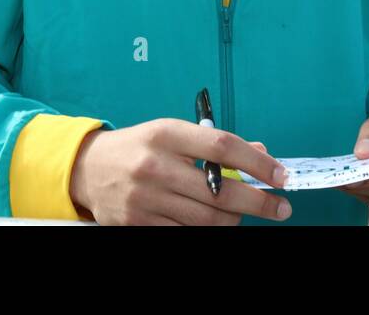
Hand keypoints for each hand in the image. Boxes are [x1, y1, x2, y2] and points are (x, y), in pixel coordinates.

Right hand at [69, 119, 291, 224]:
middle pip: (220, 191)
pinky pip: (186, 233)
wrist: (88, 169)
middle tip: (281, 207)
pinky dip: (208, 230)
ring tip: (243, 214)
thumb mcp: (172, 134)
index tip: (280, 175)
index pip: (222, 146)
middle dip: (259, 202)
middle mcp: (155, 165)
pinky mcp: (140, 223)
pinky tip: (216, 222)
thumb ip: (213, 144)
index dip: (257, 162)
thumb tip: (260, 153)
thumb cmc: (139, 147)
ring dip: (234, 219)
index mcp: (166, 134)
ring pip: (207, 219)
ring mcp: (146, 198)